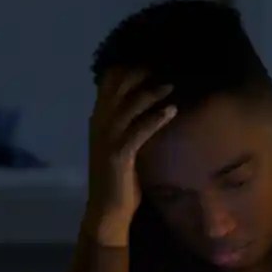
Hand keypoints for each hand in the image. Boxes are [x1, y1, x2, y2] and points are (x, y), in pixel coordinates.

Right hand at [83, 68, 176, 246]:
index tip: (150, 61)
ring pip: (129, 107)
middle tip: (163, 66)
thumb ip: (131, 127)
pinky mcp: (119, 155)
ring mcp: (108, 139)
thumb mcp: (124, 147)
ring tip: (172, 84)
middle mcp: (100, 125)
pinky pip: (139, 131)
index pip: (109, 85)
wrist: (108, 210)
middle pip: (117, 89)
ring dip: (151, 93)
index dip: (127, 70)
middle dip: (139, 74)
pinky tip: (171, 110)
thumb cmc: (121, 180)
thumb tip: (152, 110)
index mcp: (99, 121)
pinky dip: (155, 118)